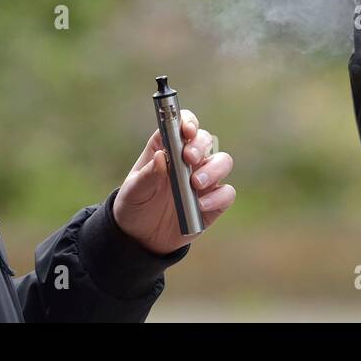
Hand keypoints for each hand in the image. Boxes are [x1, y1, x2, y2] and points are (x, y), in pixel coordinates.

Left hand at [113, 109, 234, 255]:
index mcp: (167, 148)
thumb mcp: (133, 190)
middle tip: (189, 159)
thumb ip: (147, 175)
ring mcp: (204, 180)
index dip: (188, 122)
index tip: (186, 131)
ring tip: (195, 183)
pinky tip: (201, 205)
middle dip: (200, 145)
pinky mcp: (213, 202)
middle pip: (205, 139)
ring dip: (213, 169)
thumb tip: (161, 156)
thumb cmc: (135, 204)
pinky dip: (218, 197)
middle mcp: (189, 160)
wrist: (140, 237)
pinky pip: (227, 193)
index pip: (183, 125)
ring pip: (223, 162)